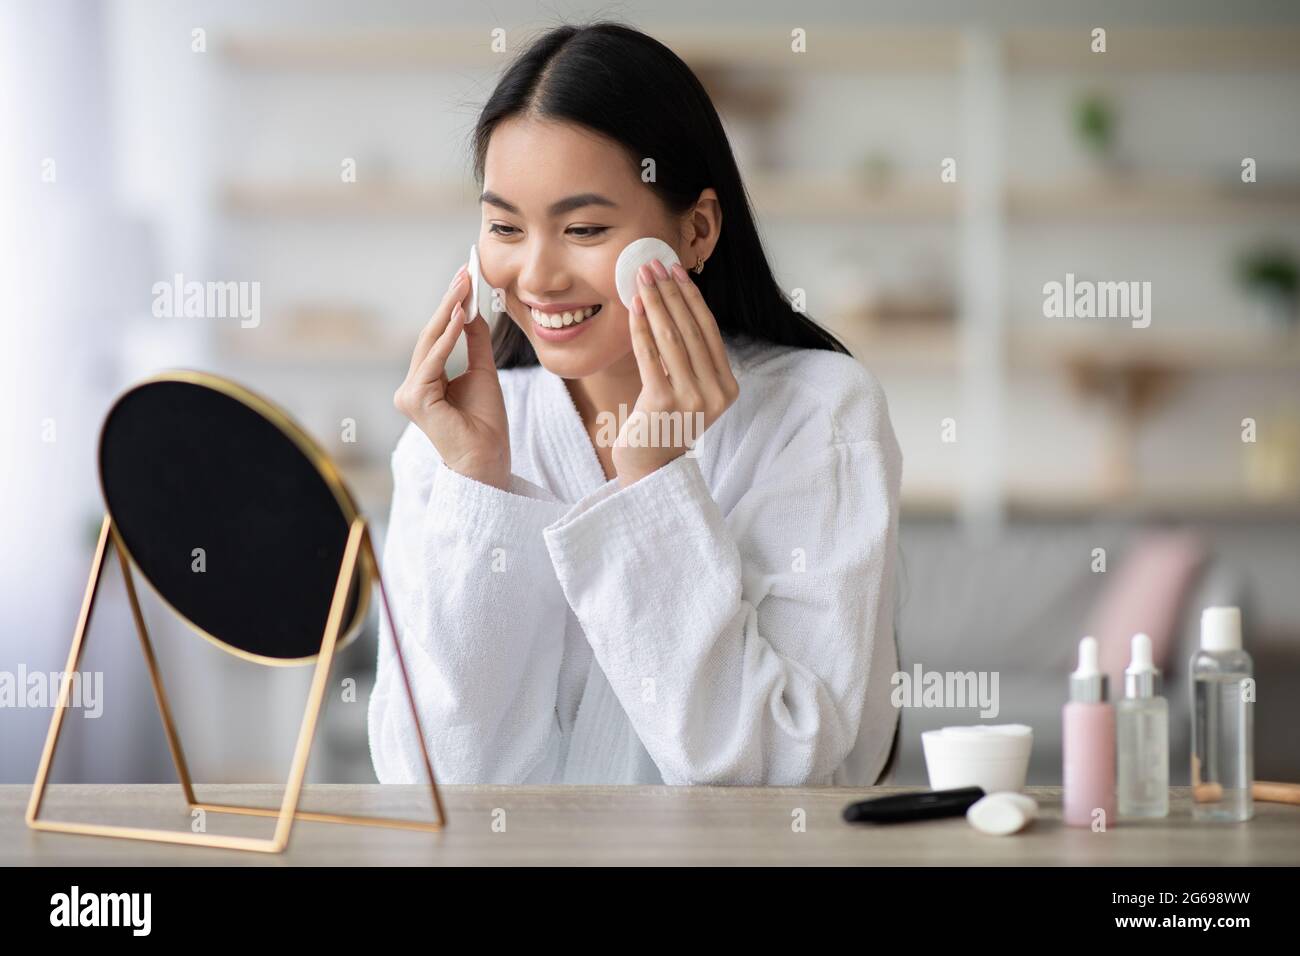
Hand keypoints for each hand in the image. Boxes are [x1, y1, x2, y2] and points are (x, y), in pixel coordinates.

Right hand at [393, 263, 510, 489]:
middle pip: (430, 335)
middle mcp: (411, 387)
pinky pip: (433, 361)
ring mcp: (409, 394)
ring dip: (448, 311)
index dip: (450, 306)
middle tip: (464, 272)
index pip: (436, 336)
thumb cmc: (485, 424)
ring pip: (429, 343)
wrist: (488, 458)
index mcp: (424, 382)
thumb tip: (471, 309)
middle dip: (449, 301)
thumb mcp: (483, 372)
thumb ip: (474, 342)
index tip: (464, 277)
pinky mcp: (414, 400)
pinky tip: (461, 315)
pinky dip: (448, 337)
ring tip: (463, 285)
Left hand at [613, 258, 739, 486]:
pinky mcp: (665, 403)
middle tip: (653, 264)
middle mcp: (716, 393)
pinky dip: (641, 328)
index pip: (709, 331)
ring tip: (641, 278)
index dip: (691, 297)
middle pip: (690, 329)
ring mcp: (693, 399)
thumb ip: (690, 358)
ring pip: (671, 338)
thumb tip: (675, 302)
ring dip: (655, 303)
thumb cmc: (664, 422)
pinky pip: (650, 356)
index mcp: (727, 386)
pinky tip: (633, 308)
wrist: (649, 467)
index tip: (676, 271)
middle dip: (670, 292)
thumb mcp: (688, 389)